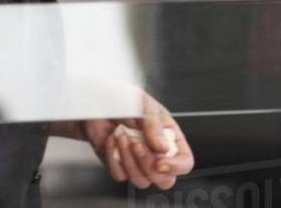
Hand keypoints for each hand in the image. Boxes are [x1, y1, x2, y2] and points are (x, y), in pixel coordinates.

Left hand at [75, 94, 193, 190]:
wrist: (96, 101)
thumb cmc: (123, 98)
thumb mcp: (143, 103)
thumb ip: (154, 125)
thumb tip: (163, 149)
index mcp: (170, 137)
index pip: (184, 162)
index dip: (176, 166)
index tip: (160, 162)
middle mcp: (156, 154)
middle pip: (165, 180)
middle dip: (149, 166)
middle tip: (137, 145)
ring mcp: (137, 162)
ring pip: (141, 181)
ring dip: (129, 160)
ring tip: (121, 136)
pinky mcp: (118, 165)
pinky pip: (119, 175)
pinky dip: (113, 158)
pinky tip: (111, 139)